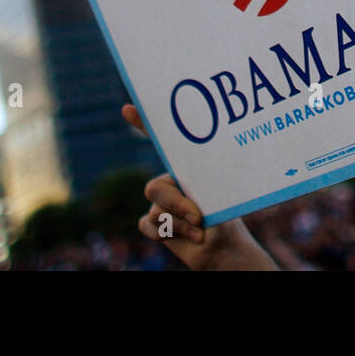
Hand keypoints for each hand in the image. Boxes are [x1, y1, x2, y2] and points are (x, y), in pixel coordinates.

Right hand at [121, 104, 277, 270]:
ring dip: (181, 224)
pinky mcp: (155, 224)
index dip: (143, 123)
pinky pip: (148, 225)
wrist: (224, 247)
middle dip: (176, 203)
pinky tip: (190, 236)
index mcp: (185, 168)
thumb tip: (185, 198)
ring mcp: (160, 203)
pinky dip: (170, 234)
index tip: (128, 108)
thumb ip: (198, 191)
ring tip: (201, 229)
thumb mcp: (218, 197)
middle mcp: (170, 182)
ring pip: (155, 211)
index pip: (161, 142)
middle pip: (154, 188)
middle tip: (199, 216)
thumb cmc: (226, 216)